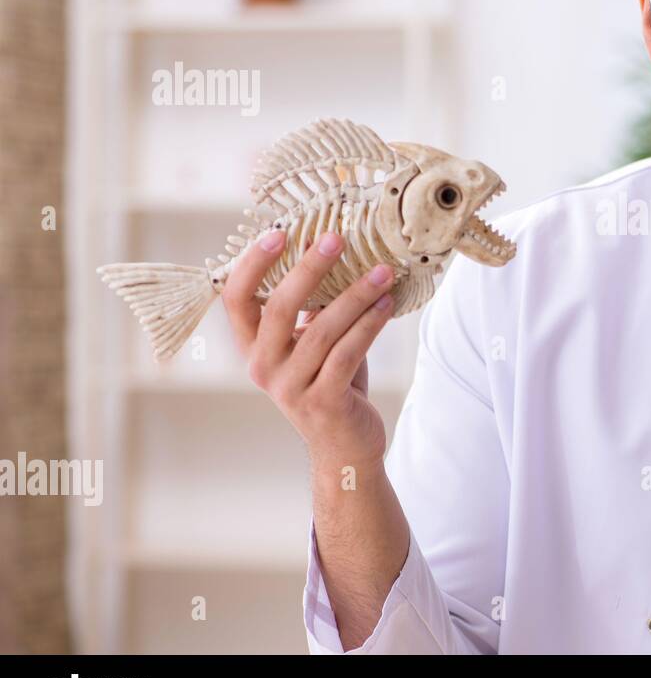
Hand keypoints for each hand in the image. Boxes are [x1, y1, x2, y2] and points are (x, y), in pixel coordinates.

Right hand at [221, 229, 396, 466]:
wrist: (345, 445)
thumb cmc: (332, 382)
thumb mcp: (316, 340)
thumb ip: (315, 304)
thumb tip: (325, 246)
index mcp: (254, 347)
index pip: (235, 300)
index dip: (251, 264)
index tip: (278, 231)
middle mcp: (263, 367)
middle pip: (277, 307)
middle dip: (309, 268)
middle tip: (336, 238)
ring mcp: (291, 387)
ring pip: (321, 330)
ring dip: (355, 296)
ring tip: (382, 272)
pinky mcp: (323, 402)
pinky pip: (347, 353)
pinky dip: (369, 324)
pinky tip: (387, 304)